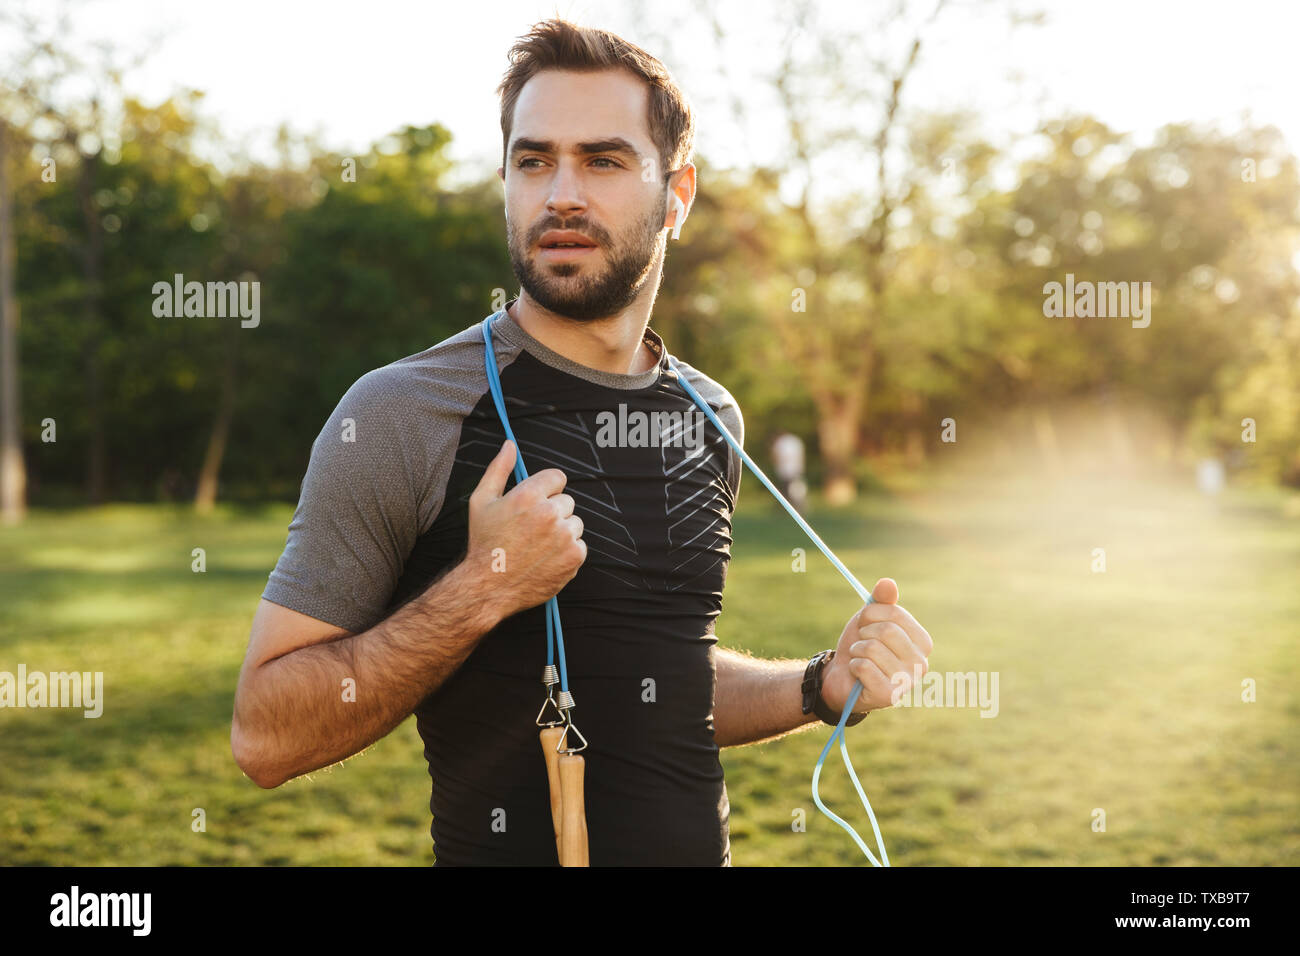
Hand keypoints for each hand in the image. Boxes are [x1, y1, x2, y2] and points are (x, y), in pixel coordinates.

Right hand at [464, 440, 586, 618]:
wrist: (489, 586)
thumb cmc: (484, 542)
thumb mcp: (482, 501)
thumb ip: (499, 469)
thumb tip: (509, 444)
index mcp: (528, 495)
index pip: (557, 477)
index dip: (546, 490)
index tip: (534, 505)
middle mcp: (550, 513)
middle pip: (566, 501)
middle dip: (552, 512)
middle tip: (530, 531)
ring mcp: (564, 536)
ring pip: (574, 523)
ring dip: (561, 531)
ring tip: (537, 546)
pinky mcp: (574, 557)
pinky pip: (579, 545)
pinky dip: (567, 552)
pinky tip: (545, 558)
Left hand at [818, 578, 933, 717]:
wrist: (842, 677)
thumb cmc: (862, 646)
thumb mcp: (869, 620)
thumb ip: (881, 601)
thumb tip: (887, 582)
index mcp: (923, 642)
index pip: (896, 614)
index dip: (871, 614)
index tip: (864, 622)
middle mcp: (921, 663)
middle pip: (887, 631)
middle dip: (864, 633)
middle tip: (861, 643)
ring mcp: (907, 682)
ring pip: (872, 649)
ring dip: (857, 651)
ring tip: (860, 659)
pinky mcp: (889, 696)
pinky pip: (864, 667)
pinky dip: (854, 666)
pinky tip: (858, 674)